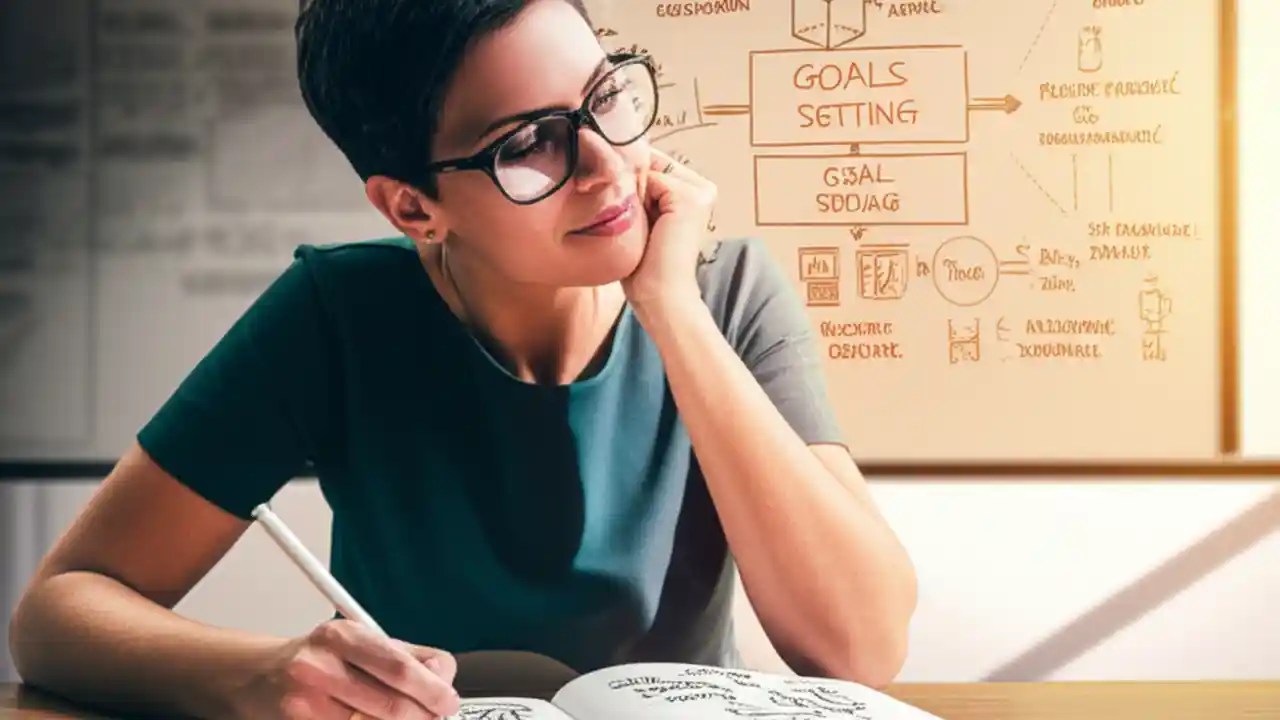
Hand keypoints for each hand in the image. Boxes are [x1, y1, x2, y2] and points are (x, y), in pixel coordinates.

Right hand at [239, 619, 459, 719]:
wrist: (258, 676)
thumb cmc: (319, 658)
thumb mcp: (363, 642)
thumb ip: (410, 656)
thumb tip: (445, 676)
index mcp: (342, 636)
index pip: (400, 668)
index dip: (433, 690)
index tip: (448, 701)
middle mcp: (320, 668)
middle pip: (391, 706)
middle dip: (424, 717)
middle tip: (436, 716)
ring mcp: (305, 705)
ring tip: (407, 719)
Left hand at [623, 147, 717, 310]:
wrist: (660, 296)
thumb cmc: (643, 266)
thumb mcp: (637, 217)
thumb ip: (635, 188)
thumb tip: (613, 156)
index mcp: (692, 192)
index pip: (650, 164)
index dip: (629, 179)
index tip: (623, 205)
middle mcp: (701, 187)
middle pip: (648, 163)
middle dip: (628, 183)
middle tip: (630, 220)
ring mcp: (699, 190)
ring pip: (646, 170)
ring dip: (631, 192)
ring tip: (636, 226)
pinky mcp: (690, 197)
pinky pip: (649, 179)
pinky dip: (637, 199)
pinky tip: (644, 226)